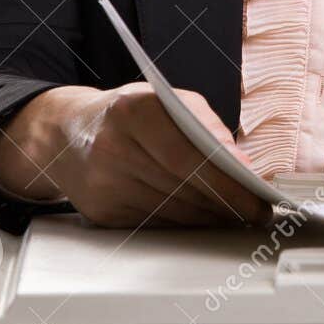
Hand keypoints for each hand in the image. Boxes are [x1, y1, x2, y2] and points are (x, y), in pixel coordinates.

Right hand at [0, 83, 271, 228]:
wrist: (67, 135)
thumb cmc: (125, 115)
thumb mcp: (160, 98)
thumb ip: (201, 122)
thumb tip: (240, 162)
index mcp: (130, 110)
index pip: (185, 149)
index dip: (223, 173)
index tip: (254, 187)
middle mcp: (111, 148)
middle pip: (182, 184)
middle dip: (227, 200)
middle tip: (257, 209)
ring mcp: (103, 184)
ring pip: (172, 210)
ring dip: (212, 217)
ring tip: (241, 216)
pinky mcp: (102, 213)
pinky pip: (156, 224)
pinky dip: (187, 225)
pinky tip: (207, 221)